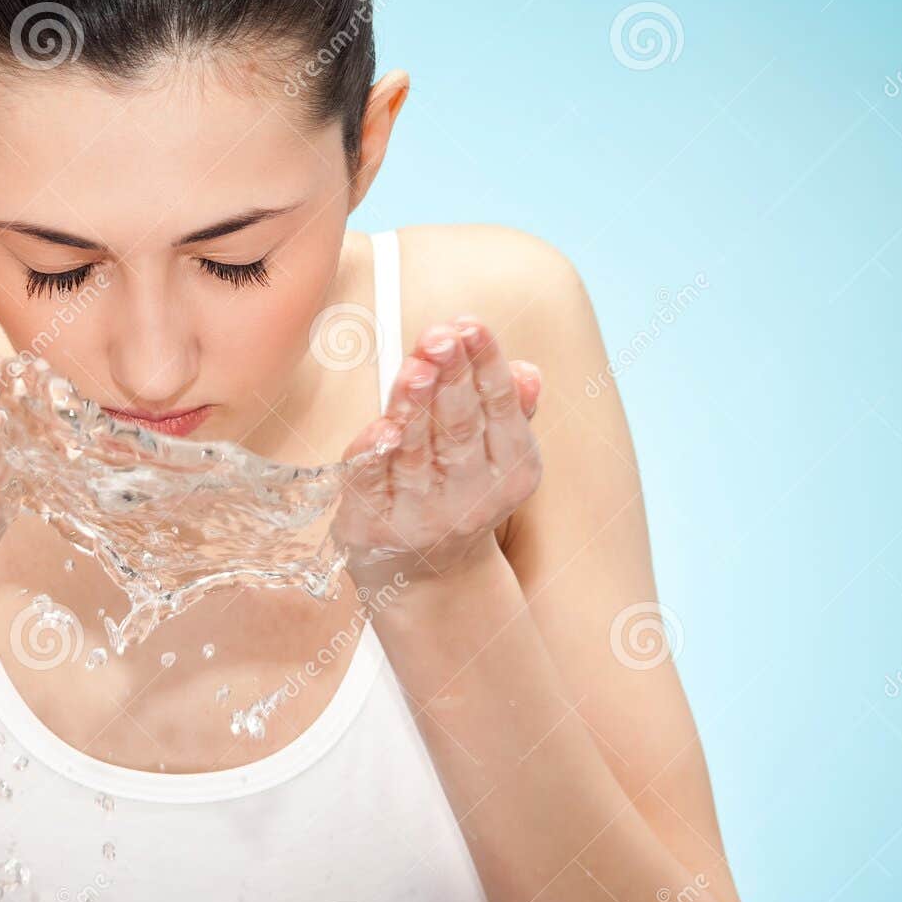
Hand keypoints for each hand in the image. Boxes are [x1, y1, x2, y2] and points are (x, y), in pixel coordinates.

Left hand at [333, 318, 541, 582]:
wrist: (425, 576)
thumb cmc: (455, 492)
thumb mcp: (495, 457)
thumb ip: (510, 411)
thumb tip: (528, 371)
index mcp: (511, 471)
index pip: (500, 407)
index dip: (485, 363)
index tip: (470, 325)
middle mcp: (470, 497)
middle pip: (460, 427)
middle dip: (451, 378)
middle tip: (440, 338)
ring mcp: (421, 515)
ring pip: (418, 453)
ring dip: (415, 408)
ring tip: (415, 369)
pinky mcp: (375, 526)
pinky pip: (372, 485)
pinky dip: (374, 456)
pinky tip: (379, 428)